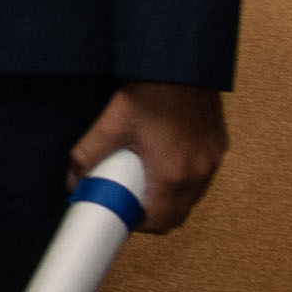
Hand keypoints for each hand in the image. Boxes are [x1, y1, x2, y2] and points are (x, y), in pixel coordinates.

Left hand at [74, 80, 228, 230]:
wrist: (180, 66)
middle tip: (129, 197)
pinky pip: (202, 175)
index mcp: (173, 177)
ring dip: (170, 196)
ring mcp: (213, 160)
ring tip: (144, 178)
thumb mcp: (109, 127)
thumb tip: (73, 182)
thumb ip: (87, 158)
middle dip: (153, 212)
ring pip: (192, 195)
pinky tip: (164, 159)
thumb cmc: (147, 95)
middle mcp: (200, 174)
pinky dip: (184, 177)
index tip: (122, 214)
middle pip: (178, 213)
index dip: (139, 225)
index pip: (161, 222)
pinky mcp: (218, 146)